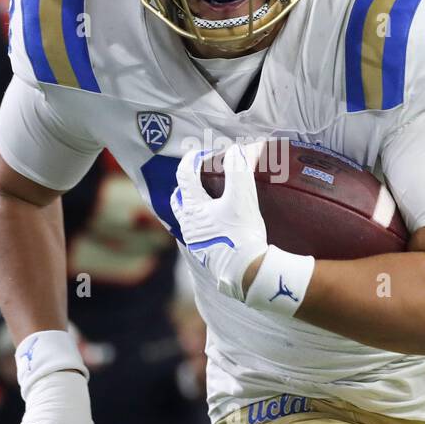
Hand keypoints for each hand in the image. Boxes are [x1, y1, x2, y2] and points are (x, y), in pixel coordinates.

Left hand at [171, 142, 268, 300]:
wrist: (246, 273)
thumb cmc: (241, 234)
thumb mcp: (242, 197)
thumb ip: (238, 169)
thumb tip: (237, 150)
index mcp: (192, 207)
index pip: (184, 174)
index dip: (193, 159)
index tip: (207, 153)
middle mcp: (187, 225)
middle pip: (179, 199)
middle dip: (187, 185)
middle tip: (202, 178)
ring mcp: (195, 242)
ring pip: (187, 218)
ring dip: (195, 206)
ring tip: (210, 201)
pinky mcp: (206, 255)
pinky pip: (199, 233)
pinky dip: (205, 223)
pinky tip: (219, 225)